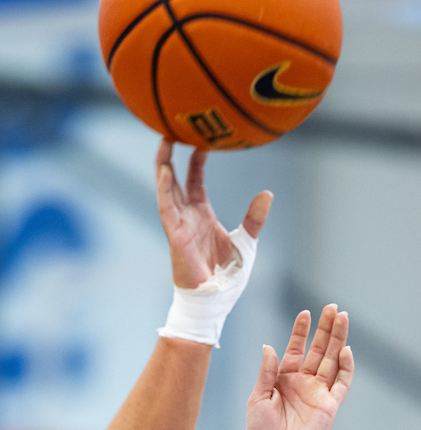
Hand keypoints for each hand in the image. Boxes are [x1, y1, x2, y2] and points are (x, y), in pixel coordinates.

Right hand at [156, 140, 272, 288]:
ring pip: (166, 188)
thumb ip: (254, 218)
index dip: (195, 159)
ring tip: (164, 141)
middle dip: (170, 155)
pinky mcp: (175, 235)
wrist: (214, 300)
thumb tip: (267, 194)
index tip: (199, 139)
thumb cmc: (226, 277)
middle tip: (170, 129)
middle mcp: (186, 216)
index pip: (194, 180)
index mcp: (201, 215)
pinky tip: (165, 170)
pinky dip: (164, 189)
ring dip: (163, 165)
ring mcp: (178, 224)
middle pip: (173, 178)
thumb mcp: (246, 242)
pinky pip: (166, 208)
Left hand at [246, 306, 353, 429]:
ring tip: (342, 318)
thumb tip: (269, 347)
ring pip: (331, 360)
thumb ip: (267, 372)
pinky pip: (341, 382)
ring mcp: (317, 393)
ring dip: (338, 340)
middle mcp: (303, 383)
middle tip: (332, 307)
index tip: (305, 313)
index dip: (301, 331)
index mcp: (284, 379)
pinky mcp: (329, 405)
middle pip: (318, 350)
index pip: (296, 349)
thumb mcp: (257, 398)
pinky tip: (345, 349)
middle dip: (325, 329)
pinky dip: (345, 366)